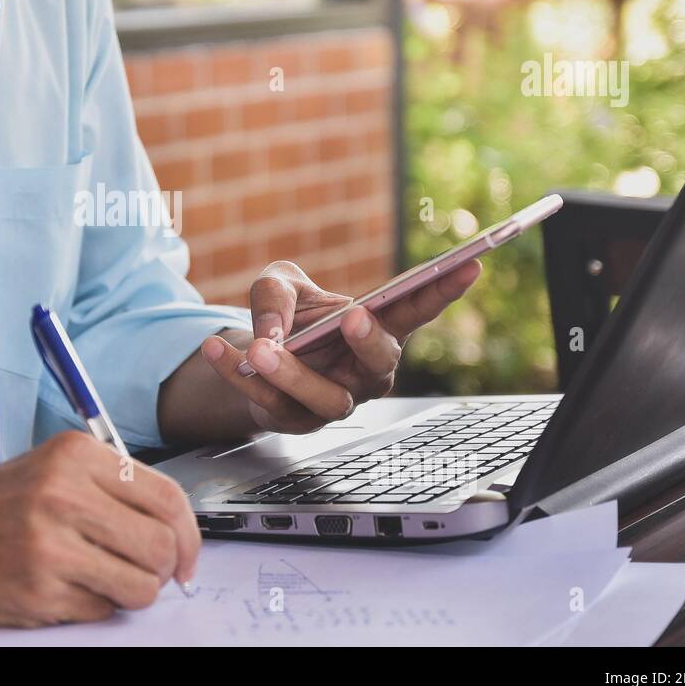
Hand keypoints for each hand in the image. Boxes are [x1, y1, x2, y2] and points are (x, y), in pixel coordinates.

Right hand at [0, 432, 199, 627]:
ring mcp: (50, 545)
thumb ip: (111, 488)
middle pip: (161, 546)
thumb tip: (176, 528)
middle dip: (166, 569)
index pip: (167, 497)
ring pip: (141, 585)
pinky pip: (103, 610)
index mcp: (74, 456)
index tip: (187, 555)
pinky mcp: (39, 590)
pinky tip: (66, 589)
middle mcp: (63, 494)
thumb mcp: (49, 470)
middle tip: (149, 574)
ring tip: (105, 581)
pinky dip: (96, 606)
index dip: (190, 535)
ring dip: (134, 593)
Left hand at [200, 259, 481, 434]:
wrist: (246, 356)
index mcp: (375, 330)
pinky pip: (268, 404)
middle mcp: (362, 372)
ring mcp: (332, 401)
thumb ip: (275, 294)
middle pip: (382, 366)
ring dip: (292, 373)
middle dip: (370, 342)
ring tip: (261, 348)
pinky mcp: (293, 420)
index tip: (469, 264)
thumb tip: (272, 329)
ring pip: (325, 399)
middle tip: (353, 318)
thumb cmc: (282, 317)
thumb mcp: (276, 285)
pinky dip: (236, 373)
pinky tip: (215, 348)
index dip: (444, 291)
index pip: (416, 310)